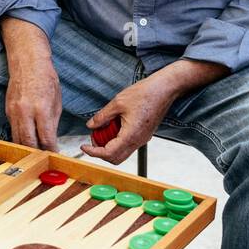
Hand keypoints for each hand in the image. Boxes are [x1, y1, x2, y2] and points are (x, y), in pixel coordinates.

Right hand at [1, 17, 61, 149]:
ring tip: (36, 154)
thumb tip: (51, 140)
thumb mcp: (56, 101)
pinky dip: (20, 137)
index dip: (51, 151)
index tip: (56, 157)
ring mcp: (13, 112)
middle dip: (37, 155)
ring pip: (17, 139)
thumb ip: (52, 122)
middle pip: (28, 143)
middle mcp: (25, 112)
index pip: (46, 139)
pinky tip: (28, 140)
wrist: (27, 62)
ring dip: (27, 148)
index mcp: (41, 109)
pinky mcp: (7, 111)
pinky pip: (13, 130)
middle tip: (45, 160)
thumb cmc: (45, 78)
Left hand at [82, 58, 228, 165]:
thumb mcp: (117, 103)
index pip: (108, 153)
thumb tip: (90, 126)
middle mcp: (138, 141)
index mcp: (131, 135)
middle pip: (116, 159)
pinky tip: (113, 127)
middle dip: (101, 152)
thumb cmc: (144, 93)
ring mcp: (143, 139)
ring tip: (102, 131)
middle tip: (92, 140)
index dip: (93, 152)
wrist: (164, 89)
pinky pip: (129, 145)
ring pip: (122, 153)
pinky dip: (117, 141)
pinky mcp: (145, 135)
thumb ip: (102, 117)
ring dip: (109, 147)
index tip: (84, 146)